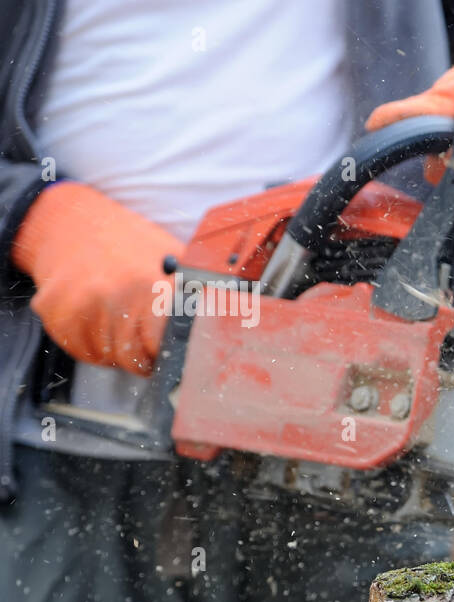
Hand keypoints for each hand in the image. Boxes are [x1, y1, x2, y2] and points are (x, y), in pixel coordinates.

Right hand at [12, 182, 181, 376]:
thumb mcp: (172, 256)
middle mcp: (111, 296)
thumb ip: (194, 291)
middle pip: (133, 359)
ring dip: (116, 349)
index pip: (162, 347)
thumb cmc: (129, 241)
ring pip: (105, 357)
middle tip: (145, 334)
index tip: (170, 349)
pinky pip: (79, 349)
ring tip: (119, 316)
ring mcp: (77, 304)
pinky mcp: (52, 310)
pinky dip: (91, 342)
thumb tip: (230, 322)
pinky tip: (97, 315)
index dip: (167, 352)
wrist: (71, 220)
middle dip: (144, 355)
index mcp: (148, 284)